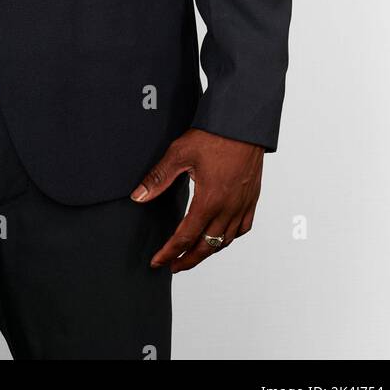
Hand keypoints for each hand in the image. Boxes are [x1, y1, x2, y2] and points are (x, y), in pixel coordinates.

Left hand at [130, 128, 262, 272]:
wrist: (243, 123)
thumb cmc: (213, 135)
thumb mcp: (179, 153)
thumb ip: (158, 178)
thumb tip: (138, 196)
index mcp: (209, 200)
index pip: (185, 237)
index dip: (169, 252)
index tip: (158, 262)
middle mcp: (228, 208)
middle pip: (206, 247)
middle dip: (188, 260)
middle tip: (173, 266)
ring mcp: (243, 205)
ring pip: (225, 241)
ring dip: (208, 252)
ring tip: (193, 255)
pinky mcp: (252, 199)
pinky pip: (243, 228)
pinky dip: (230, 238)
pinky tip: (221, 237)